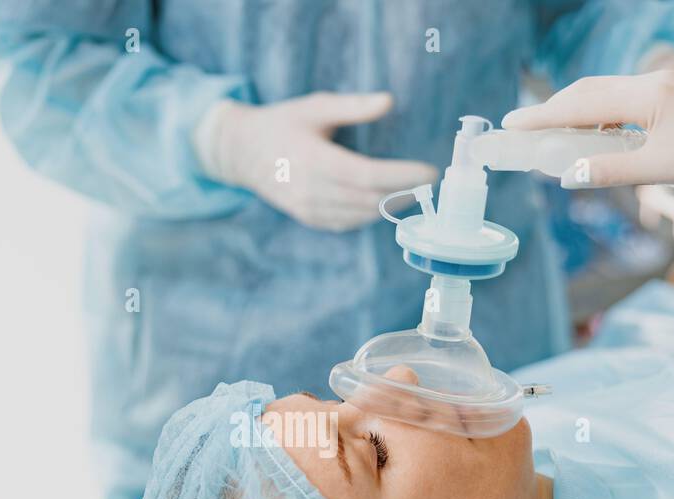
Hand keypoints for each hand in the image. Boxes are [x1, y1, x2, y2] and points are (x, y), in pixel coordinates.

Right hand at [193, 92, 436, 230]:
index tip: (429, 172)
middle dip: (405, 193)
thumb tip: (388, 101)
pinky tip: (387, 203)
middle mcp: (311, 190)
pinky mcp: (309, 218)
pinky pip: (348, 222)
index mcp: (313, 160)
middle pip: (369, 199)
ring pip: (361, 215)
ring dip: (392, 206)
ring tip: (416, 193)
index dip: (401, 176)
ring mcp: (309, 208)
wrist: (242, 153)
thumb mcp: (315, 107)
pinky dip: (371, 215)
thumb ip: (352, 107)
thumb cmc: (283, 124)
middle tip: (431, 185)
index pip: (367, 175)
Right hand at [501, 71, 673, 191]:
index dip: (543, 117)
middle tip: (522, 128)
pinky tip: (595, 134)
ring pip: (607, 93)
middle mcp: (654, 82)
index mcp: (647, 94)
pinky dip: (601, 114)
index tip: (512, 125)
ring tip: (551, 135)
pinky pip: (625, 99)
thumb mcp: (659, 170)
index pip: (581, 104)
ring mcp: (666, 86)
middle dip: (553, 110)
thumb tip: (567, 175)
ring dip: (576, 112)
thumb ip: (609, 170)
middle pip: (589, 91)